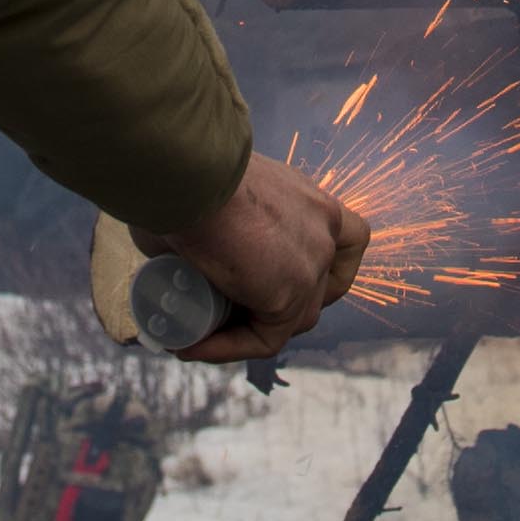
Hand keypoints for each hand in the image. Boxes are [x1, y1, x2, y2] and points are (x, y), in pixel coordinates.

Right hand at [151, 152, 370, 362]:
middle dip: (277, 306)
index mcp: (308, 200)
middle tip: (222, 311)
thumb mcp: (211, 196)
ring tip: (194, 333)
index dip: (320, 269)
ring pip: (295, 318)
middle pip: (323, 286)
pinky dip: (228, 348)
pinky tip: (189, 346)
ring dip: (246, 332)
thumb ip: (214, 221)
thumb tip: (177, 250)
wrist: (186, 172)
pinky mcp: (288, 293)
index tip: (269, 278)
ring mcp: (311, 262)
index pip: (342, 242)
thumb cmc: (183, 174)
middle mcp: (322, 228)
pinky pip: (265, 338)